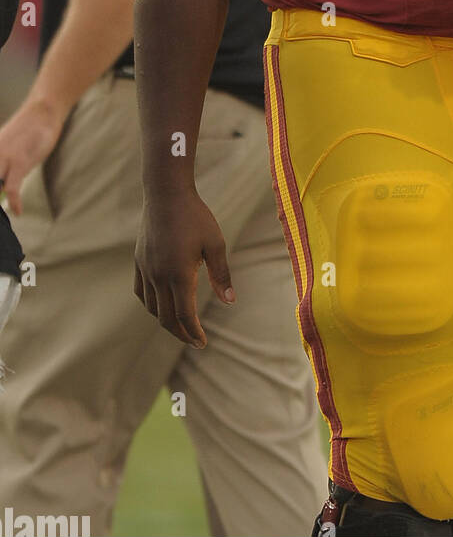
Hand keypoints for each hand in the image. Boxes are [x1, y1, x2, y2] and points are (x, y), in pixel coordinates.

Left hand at [0, 100, 64, 215]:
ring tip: (2, 218)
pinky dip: (15, 202)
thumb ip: (2, 163)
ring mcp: (4, 158)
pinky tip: (18, 211)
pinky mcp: (19, 162)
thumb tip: (2, 182)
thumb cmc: (27, 129)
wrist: (42, 112)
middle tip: (0, 210)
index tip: (0, 198)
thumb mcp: (8, 145)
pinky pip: (12, 187)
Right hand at [134, 187, 234, 346]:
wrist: (166, 194)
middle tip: (195, 341)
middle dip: (181, 334)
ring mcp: (146, 269)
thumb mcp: (216, 243)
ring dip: (165, 321)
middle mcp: (159, 276)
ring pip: (152, 308)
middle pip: (166, 318)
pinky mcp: (139, 261)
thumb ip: (222, 274)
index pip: (184, 316)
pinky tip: (160, 305)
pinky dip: (151, 305)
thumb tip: (230, 302)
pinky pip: (141, 292)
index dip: (193, 333)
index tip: (202, 343)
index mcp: (179, 274)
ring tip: (180, 326)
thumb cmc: (196, 216)